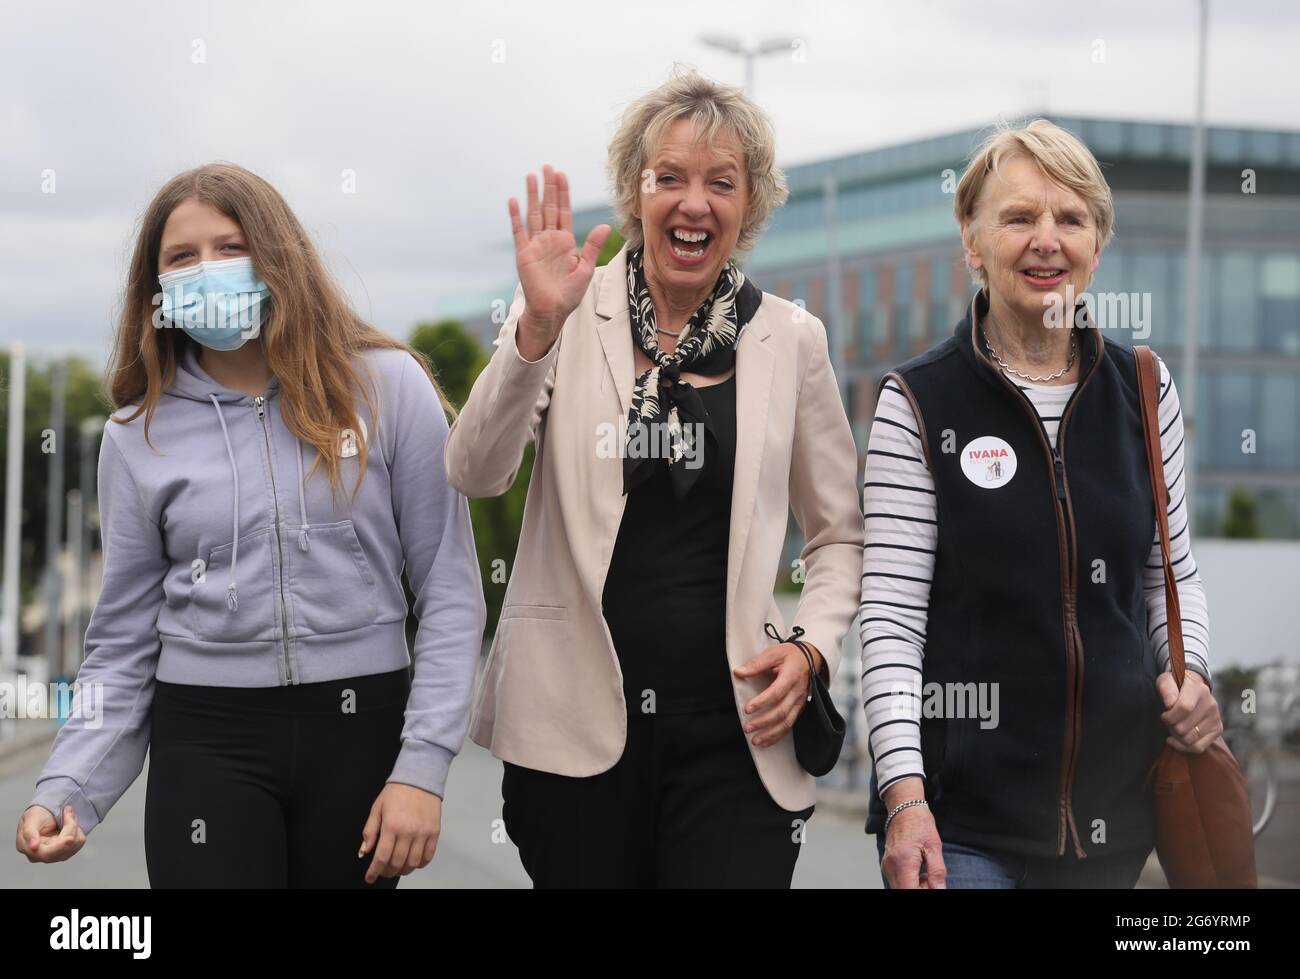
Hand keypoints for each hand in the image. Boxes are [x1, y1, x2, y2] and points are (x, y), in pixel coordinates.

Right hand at [16, 804, 85, 863]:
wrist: (46, 813)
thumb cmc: (36, 815)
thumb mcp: (31, 818)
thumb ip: (29, 832)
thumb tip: (33, 847)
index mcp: (27, 848)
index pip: (45, 853)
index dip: (59, 846)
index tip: (70, 839)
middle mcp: (41, 856)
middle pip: (63, 848)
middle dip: (70, 828)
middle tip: (69, 810)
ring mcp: (55, 855)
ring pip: (73, 844)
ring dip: (73, 825)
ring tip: (66, 813)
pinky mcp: (67, 852)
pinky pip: (79, 842)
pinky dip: (77, 829)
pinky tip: (69, 822)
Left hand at [358, 783, 441, 883]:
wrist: (419, 778)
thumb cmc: (397, 792)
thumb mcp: (377, 808)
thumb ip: (370, 831)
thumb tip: (364, 851)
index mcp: (391, 825)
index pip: (382, 857)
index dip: (374, 871)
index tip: (370, 877)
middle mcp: (408, 831)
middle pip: (397, 863)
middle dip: (387, 872)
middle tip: (383, 871)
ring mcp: (423, 833)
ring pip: (412, 863)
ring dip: (403, 870)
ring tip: (397, 867)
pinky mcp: (434, 832)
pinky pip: (428, 856)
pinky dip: (419, 864)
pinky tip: (412, 861)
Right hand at [508, 164, 609, 359]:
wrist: (553, 310)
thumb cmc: (569, 294)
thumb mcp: (585, 268)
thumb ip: (592, 246)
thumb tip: (603, 226)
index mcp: (565, 241)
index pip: (564, 211)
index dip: (563, 193)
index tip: (561, 175)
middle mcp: (550, 239)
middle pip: (549, 207)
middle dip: (549, 187)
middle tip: (547, 167)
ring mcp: (536, 245)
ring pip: (534, 214)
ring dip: (532, 195)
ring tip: (530, 176)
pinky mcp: (524, 253)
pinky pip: (519, 231)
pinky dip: (516, 216)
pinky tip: (513, 201)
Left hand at [733, 641, 822, 746]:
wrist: (811, 658)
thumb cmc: (790, 655)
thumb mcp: (774, 653)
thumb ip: (756, 664)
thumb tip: (739, 672)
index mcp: (791, 677)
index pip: (776, 692)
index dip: (762, 702)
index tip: (747, 709)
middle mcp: (797, 692)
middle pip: (781, 711)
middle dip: (764, 722)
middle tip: (747, 727)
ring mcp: (800, 702)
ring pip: (787, 722)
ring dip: (771, 734)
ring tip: (755, 740)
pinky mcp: (799, 708)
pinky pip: (790, 725)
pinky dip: (778, 735)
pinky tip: (766, 741)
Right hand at [880, 778, 945, 888]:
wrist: (904, 807)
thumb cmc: (920, 824)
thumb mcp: (934, 847)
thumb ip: (936, 872)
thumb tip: (939, 890)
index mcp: (903, 862)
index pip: (910, 891)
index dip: (923, 892)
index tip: (934, 886)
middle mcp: (891, 866)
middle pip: (903, 891)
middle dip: (920, 890)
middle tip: (933, 881)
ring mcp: (886, 865)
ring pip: (900, 888)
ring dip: (915, 887)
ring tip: (927, 875)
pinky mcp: (887, 864)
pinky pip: (897, 881)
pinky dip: (909, 882)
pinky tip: (919, 872)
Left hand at [1156, 669, 1222, 753]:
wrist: (1192, 688)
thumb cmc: (1175, 686)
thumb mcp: (1166, 681)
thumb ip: (1166, 690)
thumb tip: (1170, 705)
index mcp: (1198, 689)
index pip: (1184, 708)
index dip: (1169, 716)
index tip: (1164, 714)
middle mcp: (1210, 704)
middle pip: (1183, 727)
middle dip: (1170, 726)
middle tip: (1168, 721)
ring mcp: (1215, 718)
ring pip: (1189, 739)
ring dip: (1176, 736)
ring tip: (1173, 727)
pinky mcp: (1217, 730)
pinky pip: (1198, 747)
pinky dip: (1183, 747)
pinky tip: (1175, 739)